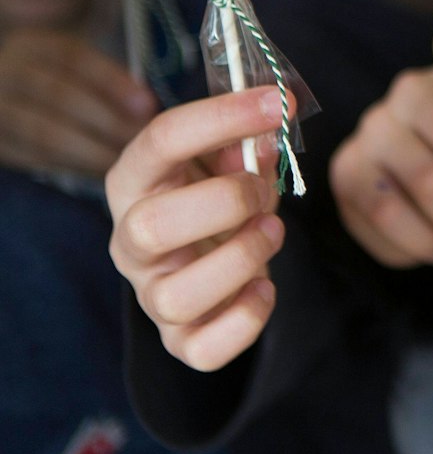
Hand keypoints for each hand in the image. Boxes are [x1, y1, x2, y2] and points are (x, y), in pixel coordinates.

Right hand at [0, 28, 156, 176]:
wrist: (10, 98)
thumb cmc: (59, 83)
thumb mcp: (76, 68)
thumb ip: (106, 80)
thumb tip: (146, 108)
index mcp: (33, 46)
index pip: (73, 58)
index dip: (112, 82)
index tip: (147, 105)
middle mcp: (6, 72)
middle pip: (58, 95)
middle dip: (106, 120)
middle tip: (141, 138)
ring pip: (43, 133)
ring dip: (90, 150)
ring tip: (124, 159)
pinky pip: (33, 157)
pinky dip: (70, 165)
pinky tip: (99, 169)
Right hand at [106, 87, 286, 370]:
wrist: (212, 253)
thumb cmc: (222, 195)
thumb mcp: (231, 158)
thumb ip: (248, 139)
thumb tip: (273, 119)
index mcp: (137, 181)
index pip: (159, 140)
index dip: (222, 116)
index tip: (279, 103)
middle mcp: (131, 241)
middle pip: (148, 227)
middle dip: (224, 203)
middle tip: (262, 191)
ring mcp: (151, 293)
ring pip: (173, 298)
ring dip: (239, 261)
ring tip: (271, 233)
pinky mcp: (181, 338)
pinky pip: (202, 350)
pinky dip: (245, 321)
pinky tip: (265, 288)